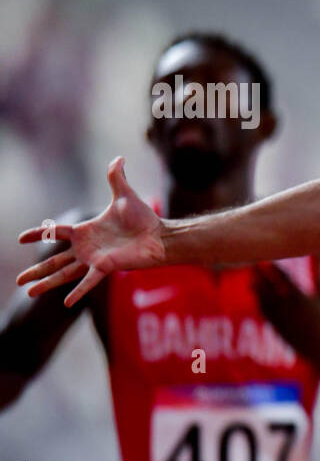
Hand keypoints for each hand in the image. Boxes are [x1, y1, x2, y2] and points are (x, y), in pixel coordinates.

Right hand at [16, 157, 163, 306]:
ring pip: (64, 274)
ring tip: (28, 292)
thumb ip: (116, 177)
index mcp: (85, 231)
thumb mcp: (125, 194)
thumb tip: (118, 157)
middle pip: (55, 261)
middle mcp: (86, 248)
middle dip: (36, 270)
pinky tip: (65, 303)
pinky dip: (78, 292)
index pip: (55, 232)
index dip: (38, 234)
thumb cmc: (143, 218)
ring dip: (46, 283)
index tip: (19, 238)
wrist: (160, 235)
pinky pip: (88, 282)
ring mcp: (94, 260)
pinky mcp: (106, 268)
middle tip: (18, 280)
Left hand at [252, 262, 319, 372]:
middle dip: (260, 277)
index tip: (266, 260)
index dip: (274, 268)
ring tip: (252, 284)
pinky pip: (268, 317)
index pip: (283, 278)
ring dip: (258, 293)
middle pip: (269, 288)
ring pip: (265, 303)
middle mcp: (288, 308)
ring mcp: (282, 321)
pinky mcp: (281, 332)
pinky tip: (260, 303)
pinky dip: (262, 307)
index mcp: (301, 298)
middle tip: (251, 267)